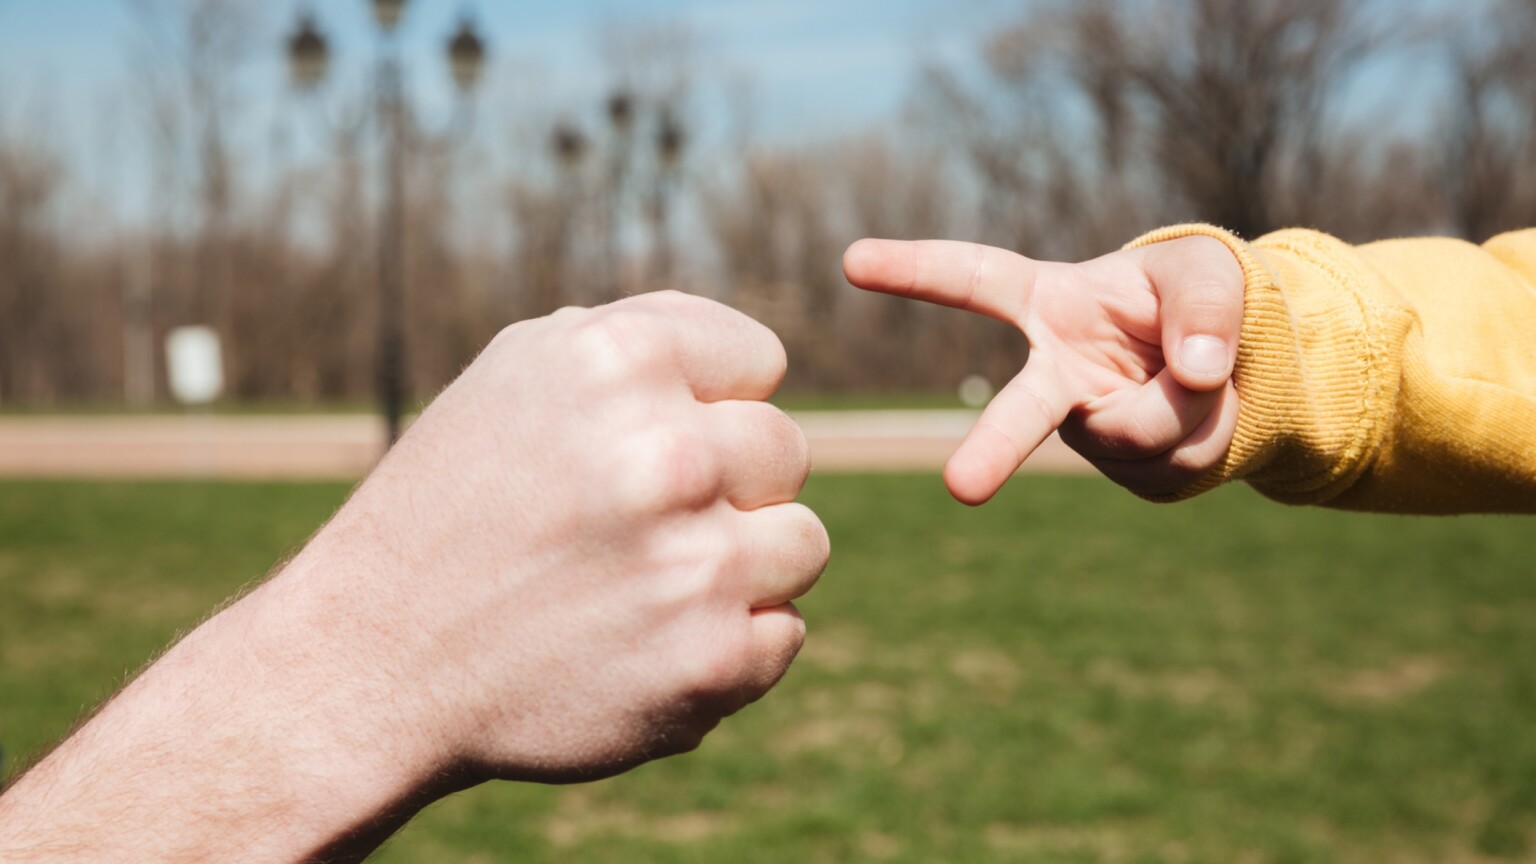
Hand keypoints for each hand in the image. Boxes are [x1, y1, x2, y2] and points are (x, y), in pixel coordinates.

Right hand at [0, 291, 827, 860]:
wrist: (375, 663)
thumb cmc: (452, 505)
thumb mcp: (521, 374)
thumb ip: (646, 339)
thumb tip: (762, 360)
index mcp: (620, 360)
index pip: (760, 363)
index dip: (707, 405)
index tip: (642, 447)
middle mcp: (667, 454)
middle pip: (787, 451)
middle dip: (729, 484)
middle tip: (637, 526)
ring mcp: (695, 565)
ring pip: (803, 543)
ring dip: (742, 565)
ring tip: (646, 584)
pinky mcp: (711, 662)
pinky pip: (783, 633)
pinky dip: (730, 645)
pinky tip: (646, 644)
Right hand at [844, 235, 1243, 502]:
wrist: (1227, 364)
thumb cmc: (1192, 297)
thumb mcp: (1207, 273)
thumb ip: (1205, 308)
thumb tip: (1197, 371)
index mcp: (1052, 304)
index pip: (976, 279)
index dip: (915, 270)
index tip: (851, 261)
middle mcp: (1056, 374)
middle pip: (1018, 413)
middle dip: (992, 452)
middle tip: (961, 490)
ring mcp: (1087, 429)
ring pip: (1145, 427)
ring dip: (1195, 401)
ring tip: (1198, 374)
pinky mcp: (1126, 469)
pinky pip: (1179, 458)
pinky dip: (1213, 430)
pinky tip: (1198, 414)